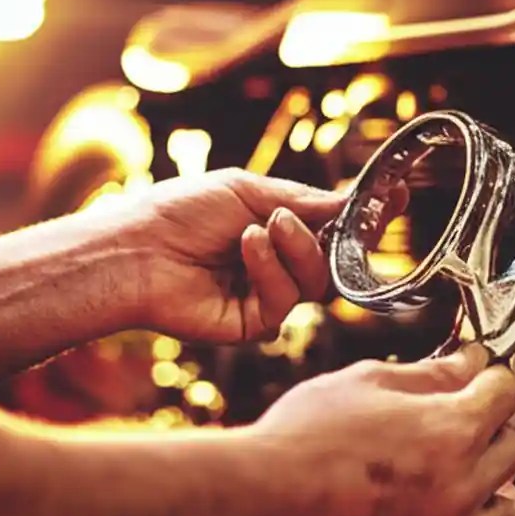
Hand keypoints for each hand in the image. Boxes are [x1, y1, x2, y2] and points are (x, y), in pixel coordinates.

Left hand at [131, 168, 345, 342]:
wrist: (136, 249)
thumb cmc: (180, 213)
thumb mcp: (246, 189)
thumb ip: (300, 199)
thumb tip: (347, 202)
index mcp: (273, 233)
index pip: (326, 234)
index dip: (351, 224)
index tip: (379, 206)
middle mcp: (272, 268)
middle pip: (328, 264)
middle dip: (323, 240)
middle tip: (297, 218)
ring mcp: (262, 298)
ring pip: (313, 285)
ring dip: (294, 251)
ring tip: (256, 230)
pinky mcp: (250, 326)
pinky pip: (284, 304)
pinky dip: (271, 271)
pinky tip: (245, 248)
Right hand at [244, 345, 514, 515]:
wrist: (256, 506)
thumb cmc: (302, 437)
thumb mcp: (366, 382)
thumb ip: (429, 373)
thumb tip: (468, 361)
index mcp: (452, 431)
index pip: (505, 393)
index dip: (491, 374)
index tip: (478, 371)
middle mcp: (462, 487)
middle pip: (514, 447)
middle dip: (491, 425)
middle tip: (457, 414)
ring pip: (513, 511)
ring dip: (498, 486)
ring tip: (463, 471)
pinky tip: (445, 510)